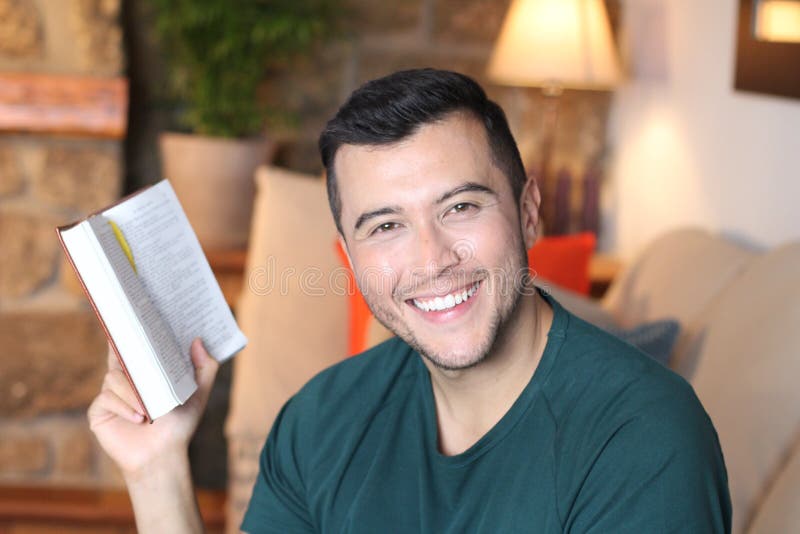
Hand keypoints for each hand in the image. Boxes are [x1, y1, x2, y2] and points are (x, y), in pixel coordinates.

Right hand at [87, 338, 218, 478]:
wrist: (163, 456)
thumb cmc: (179, 425)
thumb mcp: (197, 394)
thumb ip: (203, 368)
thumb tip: (198, 340)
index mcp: (144, 374)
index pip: (135, 348)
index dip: (131, 332)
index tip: (135, 315)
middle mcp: (125, 381)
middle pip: (120, 358)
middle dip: (127, 350)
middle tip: (136, 342)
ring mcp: (111, 395)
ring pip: (114, 379)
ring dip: (133, 392)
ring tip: (149, 409)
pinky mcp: (99, 412)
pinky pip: (107, 398)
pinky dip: (125, 407)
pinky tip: (139, 418)